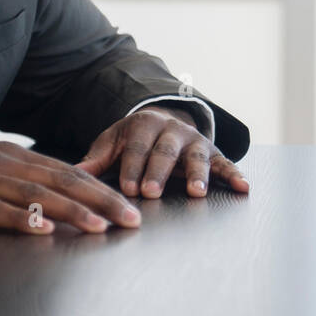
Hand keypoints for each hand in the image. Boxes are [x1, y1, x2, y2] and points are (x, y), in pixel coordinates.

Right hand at [0, 141, 140, 232]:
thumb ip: (22, 183)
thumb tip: (61, 199)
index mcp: (14, 156)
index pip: (69, 171)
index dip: (102, 188)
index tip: (131, 205)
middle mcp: (3, 162)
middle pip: (63, 180)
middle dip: (101, 199)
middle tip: (131, 218)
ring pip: (36, 194)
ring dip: (71, 210)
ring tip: (100, 225)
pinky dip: (21, 219)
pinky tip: (42, 229)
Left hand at [76, 106, 248, 198]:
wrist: (162, 122)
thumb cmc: (133, 140)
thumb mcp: (112, 143)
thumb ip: (96, 159)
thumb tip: (73, 174)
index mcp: (144, 124)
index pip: (136, 148)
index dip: (132, 168)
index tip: (127, 188)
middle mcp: (172, 129)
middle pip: (165, 151)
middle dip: (159, 171)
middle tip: (152, 191)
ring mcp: (194, 140)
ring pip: (197, 155)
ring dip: (197, 174)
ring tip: (195, 192)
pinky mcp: (212, 152)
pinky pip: (225, 163)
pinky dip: (234, 174)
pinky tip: (243, 186)